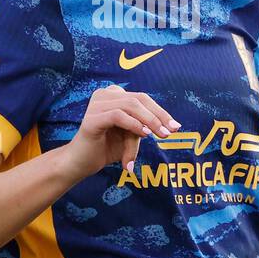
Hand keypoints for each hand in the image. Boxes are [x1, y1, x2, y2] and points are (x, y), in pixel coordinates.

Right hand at [59, 85, 178, 179]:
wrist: (82, 163)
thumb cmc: (107, 148)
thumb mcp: (130, 135)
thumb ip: (145, 127)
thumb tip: (171, 126)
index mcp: (114, 95)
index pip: (143, 98)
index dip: (161, 112)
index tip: (176, 127)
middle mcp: (104, 94)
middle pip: (139, 99)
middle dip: (158, 116)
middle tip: (170, 132)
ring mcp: (96, 104)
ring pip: (131, 105)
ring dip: (148, 122)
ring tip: (159, 135)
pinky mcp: (91, 118)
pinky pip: (118, 116)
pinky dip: (134, 124)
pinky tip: (144, 134)